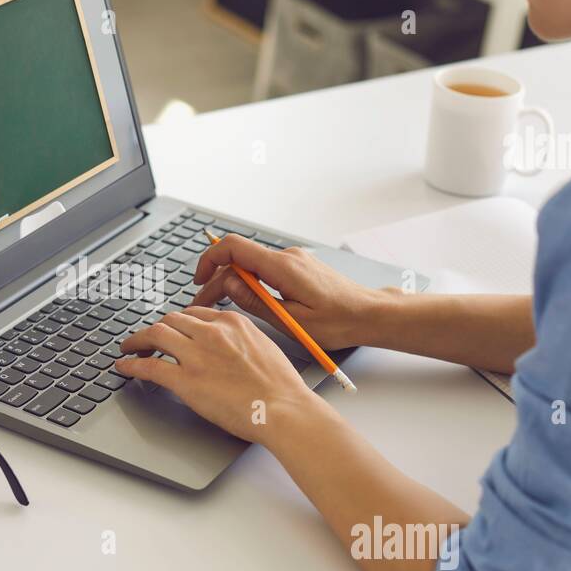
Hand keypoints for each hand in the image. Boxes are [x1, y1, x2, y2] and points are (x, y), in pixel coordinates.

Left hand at [114, 307, 319, 443]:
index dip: (179, 322)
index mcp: (232, 322)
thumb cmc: (280, 387)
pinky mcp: (186, 380)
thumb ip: (241, 340)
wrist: (284, 408)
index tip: (173, 330)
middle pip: (171, 320)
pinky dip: (131, 364)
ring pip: (155, 334)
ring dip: (137, 340)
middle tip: (147, 339)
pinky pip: (149, 366)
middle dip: (156, 328)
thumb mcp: (264, 347)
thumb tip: (229, 346)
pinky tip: (124, 367)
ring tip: (130, 348)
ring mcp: (196, 355)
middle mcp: (212, 332)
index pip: (195, 313)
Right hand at [191, 235, 381, 350]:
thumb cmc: (339, 321)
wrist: (370, 314)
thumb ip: (256, 302)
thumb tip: (228, 286)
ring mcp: (294, 260)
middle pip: (239, 258)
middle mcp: (287, 257)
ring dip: (234, 282)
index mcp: (282, 267)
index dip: (210, 260)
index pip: (234, 248)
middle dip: (218, 279)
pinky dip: (251, 282)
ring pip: (251, 264)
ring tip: (226, 306)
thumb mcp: (292, 321)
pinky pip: (266, 269)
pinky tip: (249, 301)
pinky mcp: (298, 267)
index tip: (199, 280)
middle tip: (206, 304)